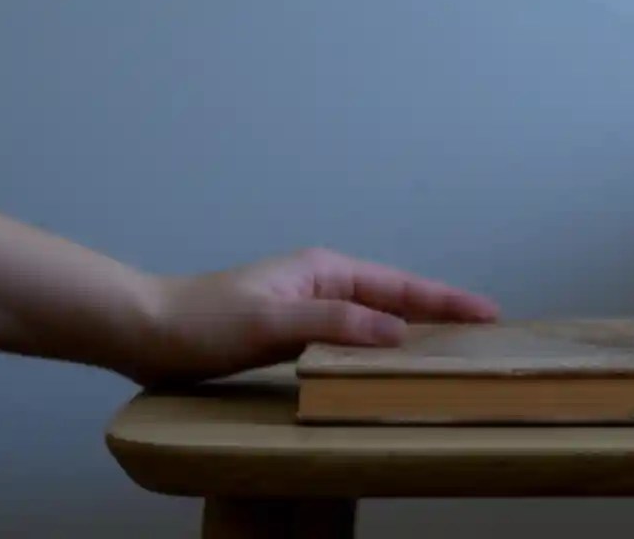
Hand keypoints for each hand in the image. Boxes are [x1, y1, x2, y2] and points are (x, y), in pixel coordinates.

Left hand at [132, 247, 498, 386]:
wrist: (147, 329)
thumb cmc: (204, 320)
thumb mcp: (273, 321)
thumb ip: (335, 324)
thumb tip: (396, 332)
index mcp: (325, 269)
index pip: (399, 285)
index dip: (444, 299)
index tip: (486, 310)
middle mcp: (323, 283)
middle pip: (394, 298)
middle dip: (438, 311)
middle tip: (483, 328)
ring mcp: (309, 307)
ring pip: (375, 319)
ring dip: (411, 330)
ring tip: (449, 346)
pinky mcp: (294, 332)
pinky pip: (351, 338)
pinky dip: (377, 348)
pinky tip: (387, 364)